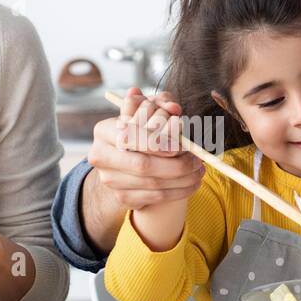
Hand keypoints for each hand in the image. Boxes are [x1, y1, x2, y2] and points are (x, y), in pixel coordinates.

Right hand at [88, 87, 204, 210]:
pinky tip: (192, 183)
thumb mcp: (150, 110)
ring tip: (199, 170)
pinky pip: (155, 197)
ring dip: (182, 178)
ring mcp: (109, 180)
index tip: (181, 144)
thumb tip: (174, 107)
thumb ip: (162, 104)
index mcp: (103, 130)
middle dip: (176, 164)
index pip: (131, 137)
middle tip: (197, 160)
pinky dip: (179, 191)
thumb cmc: (143, 128)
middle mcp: (101, 156)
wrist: (126, 159)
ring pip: (152, 183)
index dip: (157, 142)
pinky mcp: (122, 197)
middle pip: (142, 164)